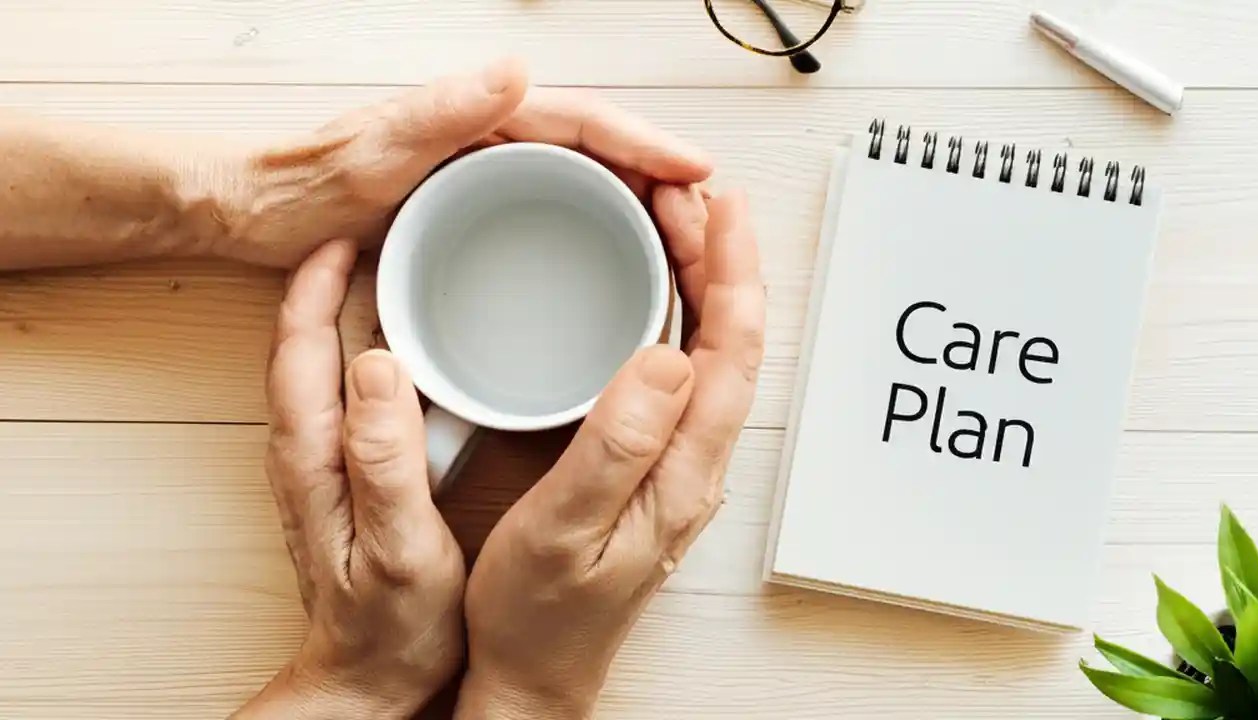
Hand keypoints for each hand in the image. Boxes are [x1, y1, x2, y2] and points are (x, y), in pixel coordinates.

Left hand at [211, 58, 711, 266]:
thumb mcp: (371, 148)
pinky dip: (596, 236)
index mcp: (480, 119)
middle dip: (662, 180)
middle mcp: (492, 141)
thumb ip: (439, 112)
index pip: (585, 123)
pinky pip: (554, 217)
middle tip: (708, 224)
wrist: (252, 210)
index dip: (648, 145)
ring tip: (685, 247)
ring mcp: (486, 178)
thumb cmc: (302, 180)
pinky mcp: (474, 212)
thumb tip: (516, 73)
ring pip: (585, 186)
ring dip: (639, 209)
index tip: (698, 173)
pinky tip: (612, 269)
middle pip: (601, 153)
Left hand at [233, 239, 464, 718]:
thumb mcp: (397, 543)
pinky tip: (401, 343)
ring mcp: (322, 462)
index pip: (299, 345)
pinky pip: (343, 391)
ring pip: (320, 364)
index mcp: (312, 455)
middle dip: (325, 278)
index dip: (317, 282)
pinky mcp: (346, 474)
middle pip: (302, 343)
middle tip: (374, 229)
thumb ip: (385, 457)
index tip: (351, 230)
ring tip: (386, 268)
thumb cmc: (390, 623)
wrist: (370, 678)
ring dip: (341, 309)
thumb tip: (378, 362)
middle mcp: (305, 450)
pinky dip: (362, 348)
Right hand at [454, 188, 764, 719]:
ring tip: (672, 223)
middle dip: (718, 256)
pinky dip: (675, 317)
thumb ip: (620, 443)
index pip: (733, 348)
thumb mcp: (569, 527)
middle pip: (731, 338)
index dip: (733, 268)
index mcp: (684, 468)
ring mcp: (677, 462)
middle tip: (683, 191)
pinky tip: (651, 299)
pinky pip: (683, 371)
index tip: (718, 202)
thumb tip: (666, 354)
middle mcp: (695, 460)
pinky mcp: (654, 463)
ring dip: (701, 281)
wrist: (538, 672)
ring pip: (710, 351)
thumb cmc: (543, 613)